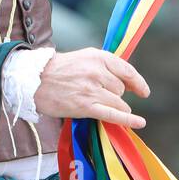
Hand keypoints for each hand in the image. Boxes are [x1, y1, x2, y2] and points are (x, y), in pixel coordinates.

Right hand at [33, 47, 149, 127]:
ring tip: (94, 104)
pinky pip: (113, 114)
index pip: (127, 70)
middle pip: (121, 89)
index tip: (143, 92)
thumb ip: (105, 66)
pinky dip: (128, 120)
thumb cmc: (60, 70)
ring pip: (118, 103)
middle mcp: (98, 71)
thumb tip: (128, 83)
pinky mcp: (86, 106)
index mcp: (98, 57)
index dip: (137, 83)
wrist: (34, 80)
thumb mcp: (84, 58)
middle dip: (113, 94)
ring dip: (112, 107)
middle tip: (95, 94)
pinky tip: (139, 122)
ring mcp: (92, 89)